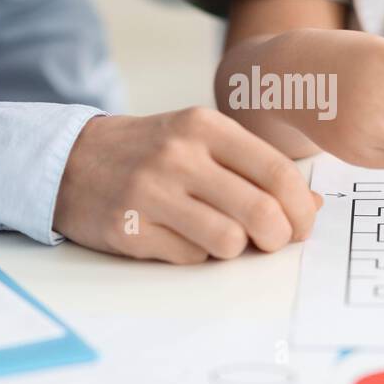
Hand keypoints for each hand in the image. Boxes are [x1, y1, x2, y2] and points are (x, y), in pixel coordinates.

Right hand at [53, 108, 321, 263]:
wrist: (71, 161)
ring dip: (235, 248)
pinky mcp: (129, 228)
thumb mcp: (202, 141)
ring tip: (221, 236)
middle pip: (261, 211)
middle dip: (279, 236)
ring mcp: (152, 192)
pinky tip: (180, 236)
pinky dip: (197, 254)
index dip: (301, 208)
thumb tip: (312, 205)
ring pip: (229, 241)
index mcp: (205, 127)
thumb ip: (255, 168)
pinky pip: (191, 257)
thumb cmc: (151, 152)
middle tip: (273, 241)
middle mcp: (180, 155)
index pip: (277, 172)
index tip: (303, 224)